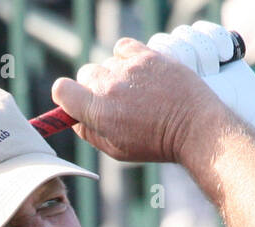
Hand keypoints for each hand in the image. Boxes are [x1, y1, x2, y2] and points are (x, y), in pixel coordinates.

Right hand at [51, 38, 232, 166]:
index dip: (65, 96)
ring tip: (134, 90)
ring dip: (114, 74)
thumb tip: (74, 118)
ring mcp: (129, 68)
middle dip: (93, 87)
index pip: (61, 90)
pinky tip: (137, 72)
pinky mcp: (148, 55)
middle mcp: (110, 86)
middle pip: (85, 74)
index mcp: (98, 112)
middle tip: (112, 101)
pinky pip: (123, 47)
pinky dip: (126, 57)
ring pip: (107, 63)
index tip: (75, 101)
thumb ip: (89, 132)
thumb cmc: (155, 143)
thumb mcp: (116, 149)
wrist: (193, 126)